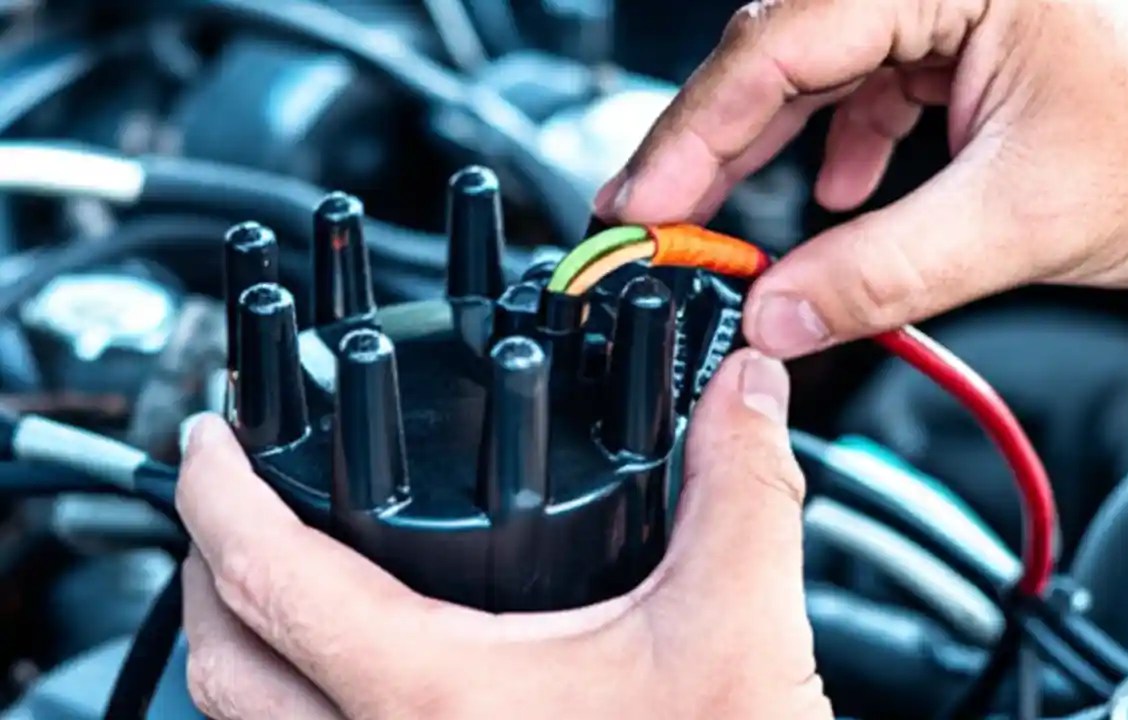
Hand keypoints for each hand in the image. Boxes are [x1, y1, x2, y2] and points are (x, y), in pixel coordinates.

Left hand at [177, 350, 832, 719]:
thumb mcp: (738, 627)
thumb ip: (738, 488)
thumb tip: (743, 394)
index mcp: (435, 696)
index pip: (269, 578)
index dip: (218, 491)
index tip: (212, 439)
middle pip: (222, 666)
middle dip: (204, 568)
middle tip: (229, 501)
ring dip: (245, 644)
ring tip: (279, 578)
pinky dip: (297, 705)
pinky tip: (359, 674)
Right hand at [597, 0, 1127, 357]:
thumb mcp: (1020, 220)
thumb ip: (881, 269)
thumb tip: (775, 312)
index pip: (780, 46)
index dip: (694, 134)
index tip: (642, 205)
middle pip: (777, 51)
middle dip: (710, 144)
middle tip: (654, 222)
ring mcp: (942, 1)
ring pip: (810, 69)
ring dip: (764, 148)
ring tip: (724, 222)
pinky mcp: (953, 36)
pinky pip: (858, 83)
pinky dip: (833, 143)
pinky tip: (838, 194)